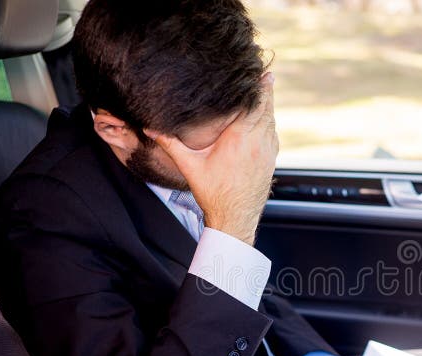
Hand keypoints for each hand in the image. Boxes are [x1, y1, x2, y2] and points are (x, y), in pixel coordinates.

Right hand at [150, 73, 278, 244]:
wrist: (235, 219)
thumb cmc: (213, 194)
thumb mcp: (190, 167)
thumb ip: (171, 144)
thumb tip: (149, 127)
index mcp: (240, 138)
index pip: (254, 103)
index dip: (258, 86)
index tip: (259, 70)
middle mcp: (258, 142)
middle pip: (267, 107)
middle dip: (265, 90)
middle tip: (265, 72)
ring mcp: (268, 152)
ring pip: (271, 121)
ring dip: (268, 106)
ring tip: (265, 89)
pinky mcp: (271, 160)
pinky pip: (273, 134)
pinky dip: (269, 122)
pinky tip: (263, 118)